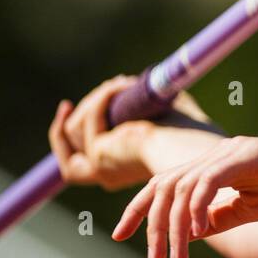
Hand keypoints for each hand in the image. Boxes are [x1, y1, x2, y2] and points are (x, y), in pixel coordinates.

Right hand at [49, 74, 220, 190]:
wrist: (192, 145)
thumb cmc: (188, 134)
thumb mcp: (162, 115)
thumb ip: (147, 104)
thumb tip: (141, 84)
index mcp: (117, 170)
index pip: (74, 156)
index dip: (65, 130)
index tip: (67, 106)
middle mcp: (104, 173)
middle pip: (67, 142)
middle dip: (75, 113)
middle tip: (103, 88)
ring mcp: (98, 167)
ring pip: (74, 129)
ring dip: (96, 100)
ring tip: (122, 84)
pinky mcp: (99, 156)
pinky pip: (90, 120)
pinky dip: (103, 99)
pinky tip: (122, 86)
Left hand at [111, 134, 257, 257]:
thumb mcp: (251, 210)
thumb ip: (218, 217)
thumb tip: (188, 232)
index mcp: (213, 165)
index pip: (163, 183)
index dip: (138, 208)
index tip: (120, 235)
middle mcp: (215, 155)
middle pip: (163, 185)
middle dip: (149, 223)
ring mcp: (229, 153)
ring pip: (181, 188)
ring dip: (174, 227)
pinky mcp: (245, 156)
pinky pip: (207, 183)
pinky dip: (197, 209)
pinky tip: (197, 233)